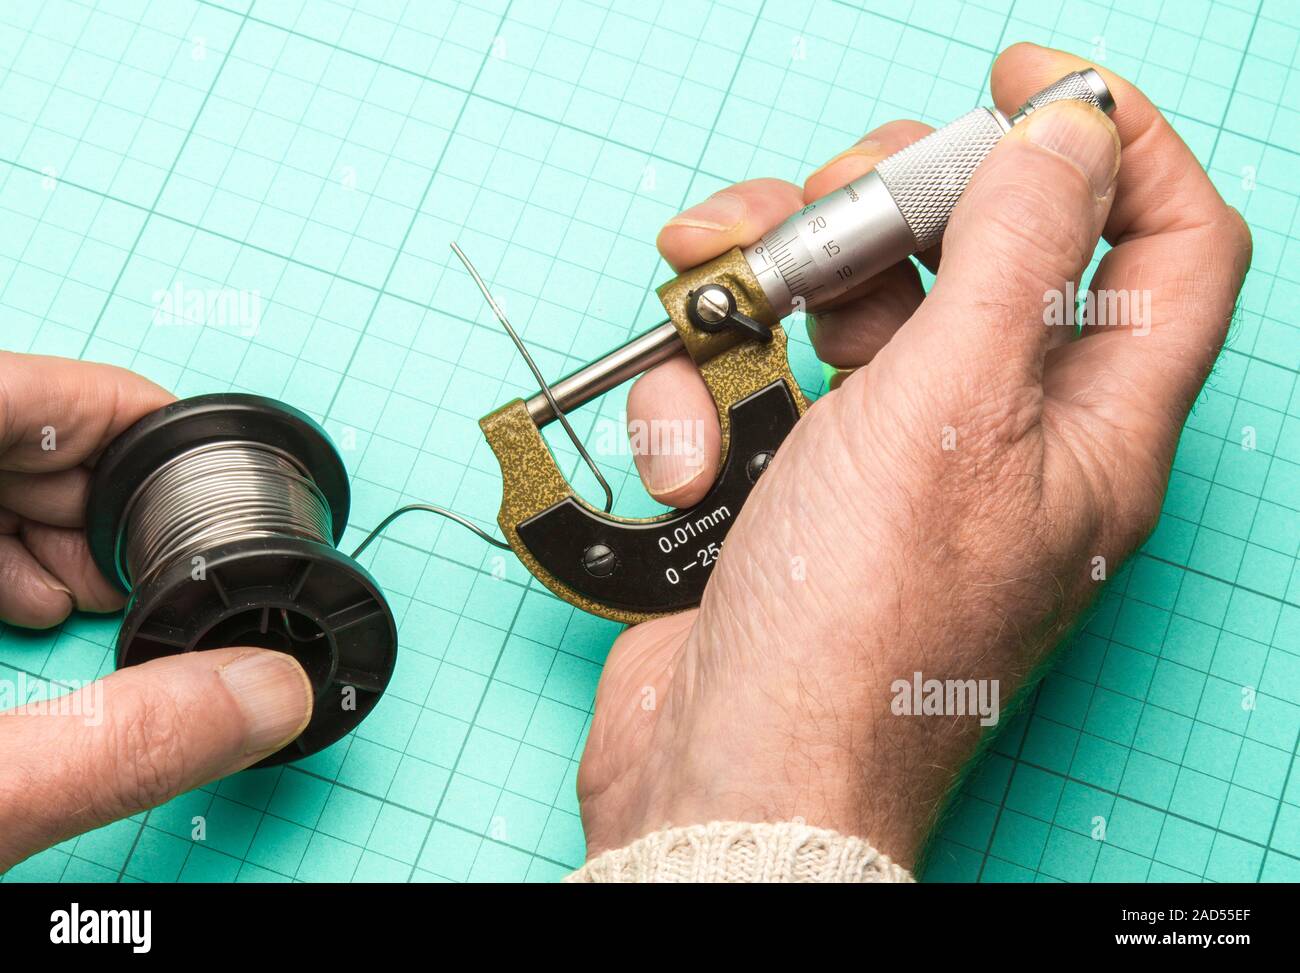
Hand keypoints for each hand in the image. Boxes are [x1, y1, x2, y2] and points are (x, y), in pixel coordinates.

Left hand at [0, 354, 312, 870]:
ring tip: (100, 596)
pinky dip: (2, 561)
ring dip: (46, 529)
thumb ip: (119, 745)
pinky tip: (35, 614)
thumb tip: (268, 695)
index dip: (111, 409)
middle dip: (90, 492)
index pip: (13, 386)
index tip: (184, 450)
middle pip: (4, 429)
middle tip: (146, 562)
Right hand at [577, 43, 1251, 868]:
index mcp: (1091, 427)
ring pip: (850, 299)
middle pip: (980, 248)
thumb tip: (1075, 134)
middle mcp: (999, 437)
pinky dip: (706, 394)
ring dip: (767, 277)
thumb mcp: (952, 413)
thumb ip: (1016, 255)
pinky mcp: (796, 480)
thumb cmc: (855, 632)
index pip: (1168, 245)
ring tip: (715, 290)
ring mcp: (890, 460)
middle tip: (822, 204)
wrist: (727, 772)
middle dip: (890, 197)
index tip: (1020, 79)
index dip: (1114, 142)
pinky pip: (759, 380)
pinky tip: (693, 453)